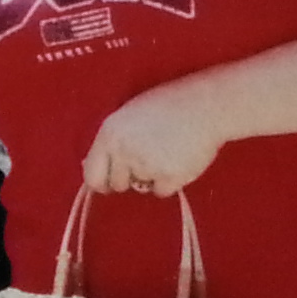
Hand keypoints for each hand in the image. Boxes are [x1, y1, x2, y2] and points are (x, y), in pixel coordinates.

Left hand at [85, 85, 222, 196]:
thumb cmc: (167, 106)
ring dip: (151, 177)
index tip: (109, 182)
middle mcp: (123, 152)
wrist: (205, 106)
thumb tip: (91, 167)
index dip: (101, 181)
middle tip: (148, 158)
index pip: (92, 175)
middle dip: (129, 177)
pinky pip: (162, 191)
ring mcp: (146, 166)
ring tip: (166, 152)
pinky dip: (170, 182)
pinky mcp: (169, 178)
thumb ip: (111, 142)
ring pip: (140, 188)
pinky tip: (179, 160)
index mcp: (109, 134)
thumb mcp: (129, 116)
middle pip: (116, 184)